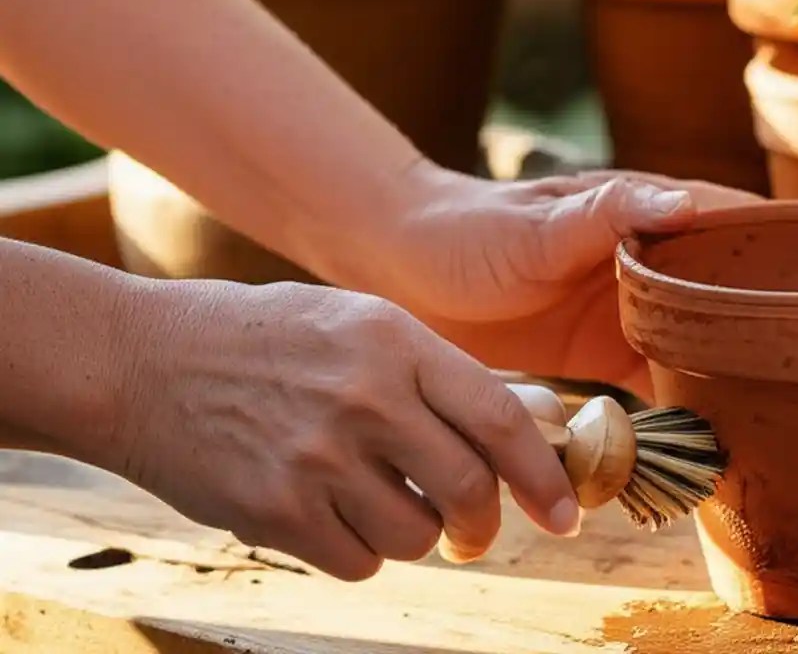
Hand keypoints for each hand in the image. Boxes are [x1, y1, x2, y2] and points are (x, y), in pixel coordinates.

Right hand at [109, 278, 579, 580]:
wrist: (138, 360)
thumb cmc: (266, 340)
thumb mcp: (361, 325)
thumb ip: (448, 374)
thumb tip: (540, 419)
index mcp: (395, 341)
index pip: (500, 420)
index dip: (545, 477)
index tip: (566, 516)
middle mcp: (365, 397)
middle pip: (470, 490)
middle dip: (484, 524)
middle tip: (473, 529)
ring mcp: (318, 457)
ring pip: (417, 537)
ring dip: (412, 533)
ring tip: (374, 500)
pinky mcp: (275, 511)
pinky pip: (360, 564)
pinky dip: (359, 552)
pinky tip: (329, 513)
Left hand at [365, 161, 763, 399]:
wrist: (402, 269)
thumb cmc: (472, 230)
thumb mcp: (541, 223)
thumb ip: (610, 213)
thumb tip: (689, 204)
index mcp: (647, 220)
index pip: (735, 231)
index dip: (787, 253)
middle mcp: (652, 269)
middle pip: (732, 299)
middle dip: (773, 331)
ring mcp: (631, 317)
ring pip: (702, 349)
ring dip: (732, 380)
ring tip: (777, 421)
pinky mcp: (602, 360)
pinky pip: (656, 391)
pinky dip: (680, 415)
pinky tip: (702, 447)